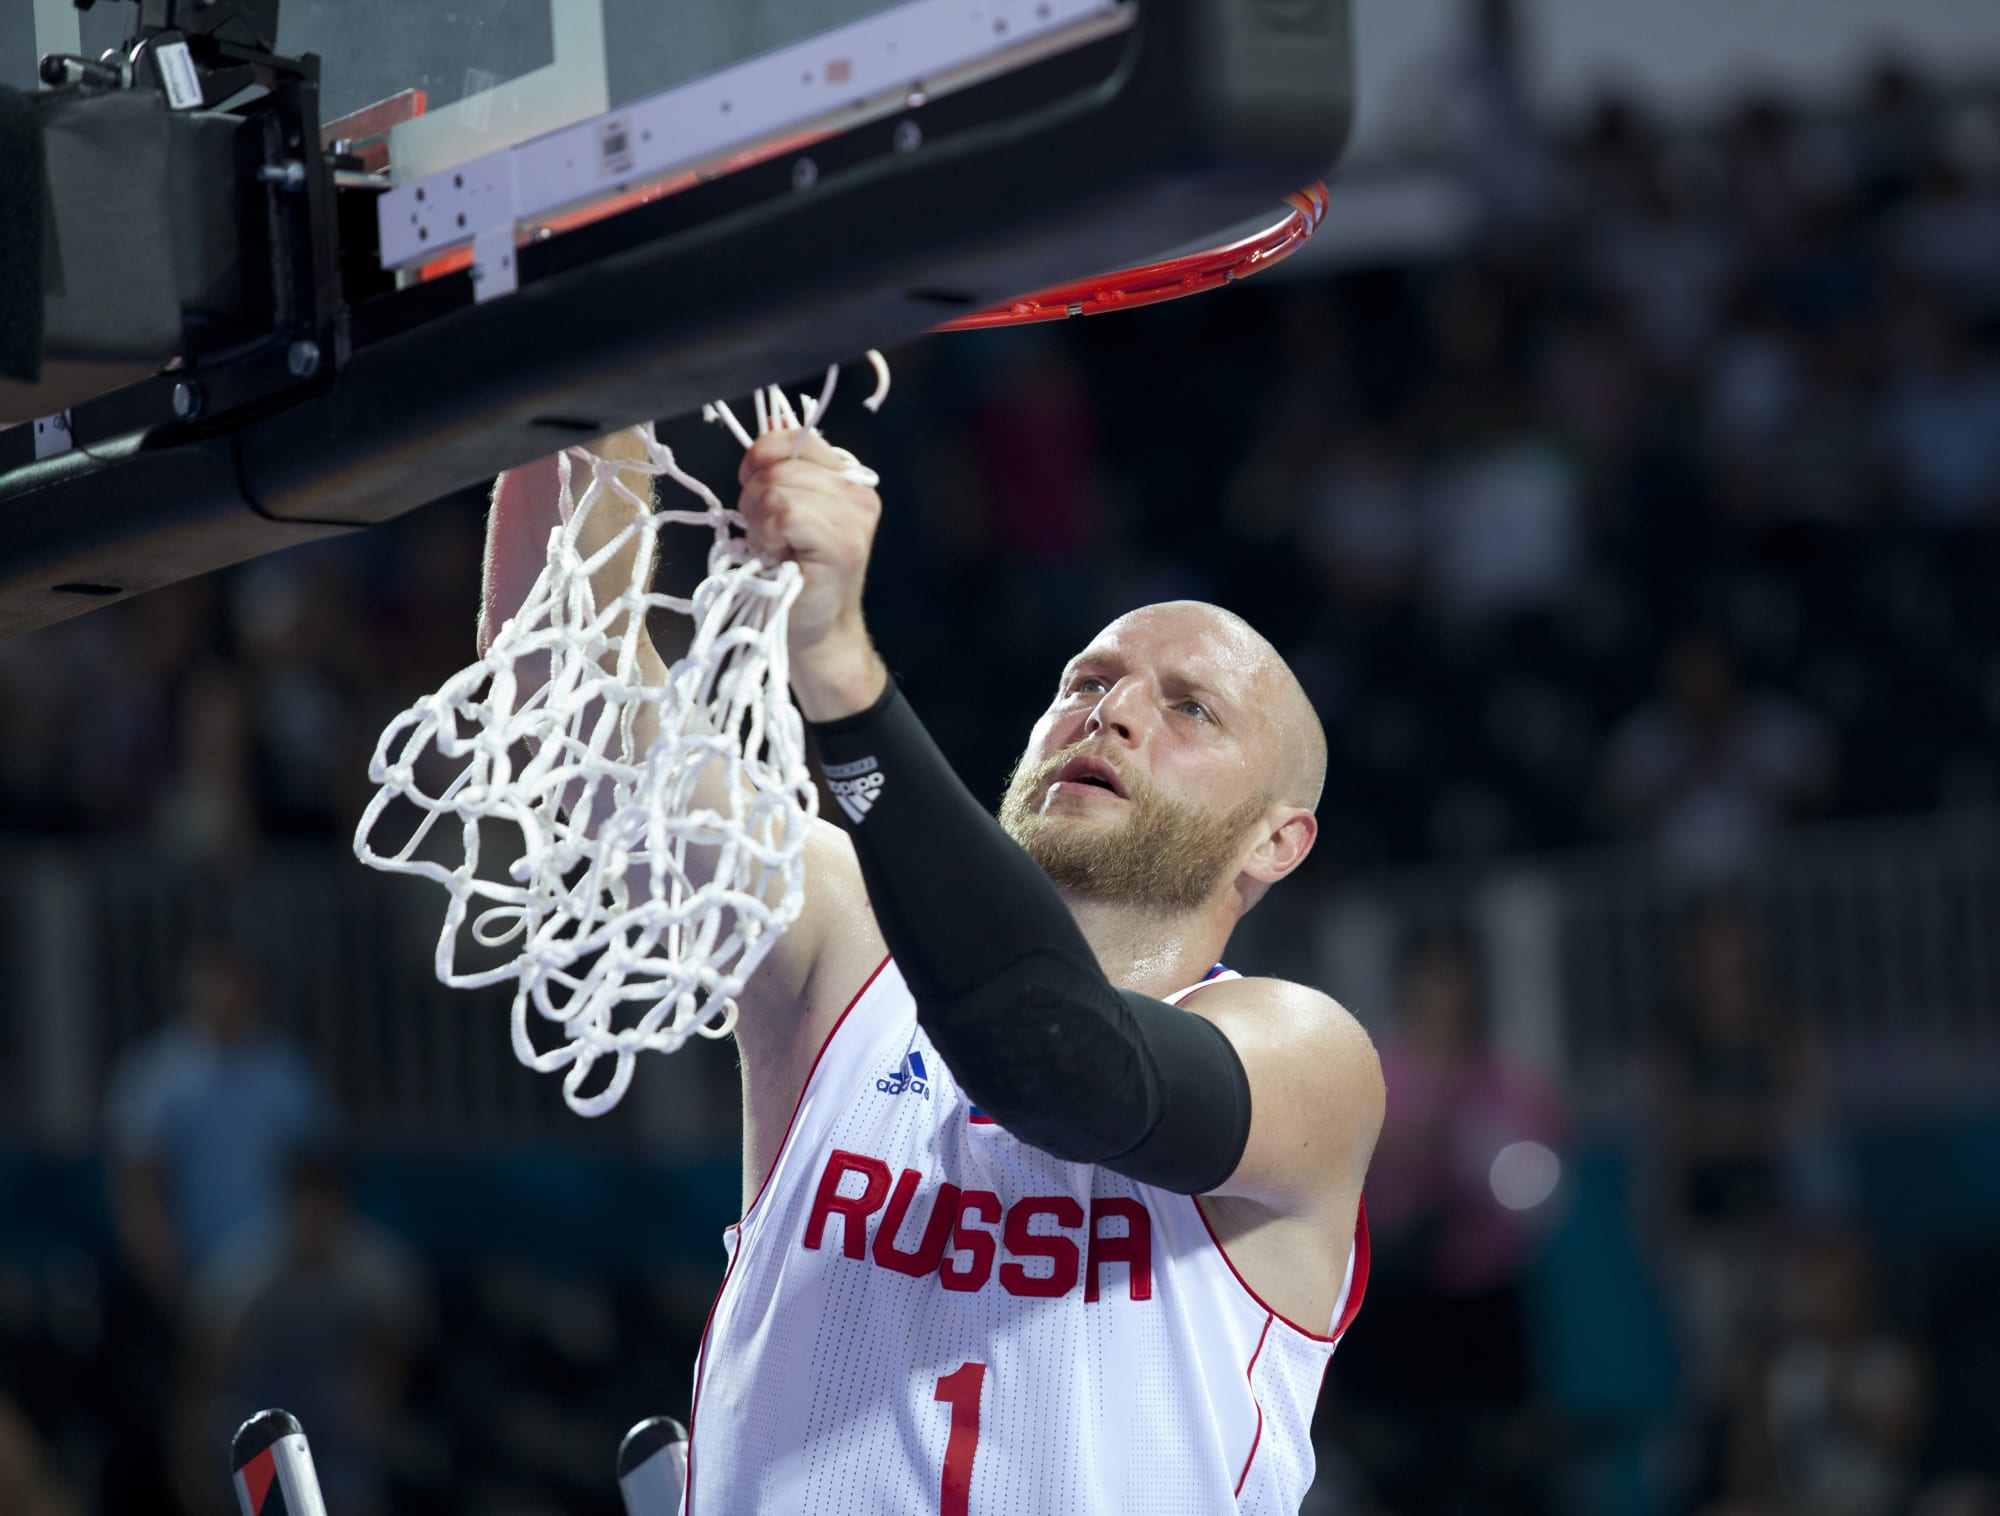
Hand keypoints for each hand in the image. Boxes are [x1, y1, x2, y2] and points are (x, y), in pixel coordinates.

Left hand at [737, 430, 886, 717]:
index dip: (760, 461)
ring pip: (778, 488)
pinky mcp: (843, 543)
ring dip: (761, 522)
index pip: (791, 438)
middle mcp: (858, 491)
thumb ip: (780, 472)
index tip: (756, 495)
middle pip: (778, 463)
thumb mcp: (783, 513)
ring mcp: (855, 517)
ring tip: (775, 548)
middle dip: (755, 499)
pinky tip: (781, 556)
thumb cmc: (792, 577)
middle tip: (768, 536)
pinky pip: (786, 514)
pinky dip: (770, 536)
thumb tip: (764, 431)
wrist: (813, 633)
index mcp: (845, 476)